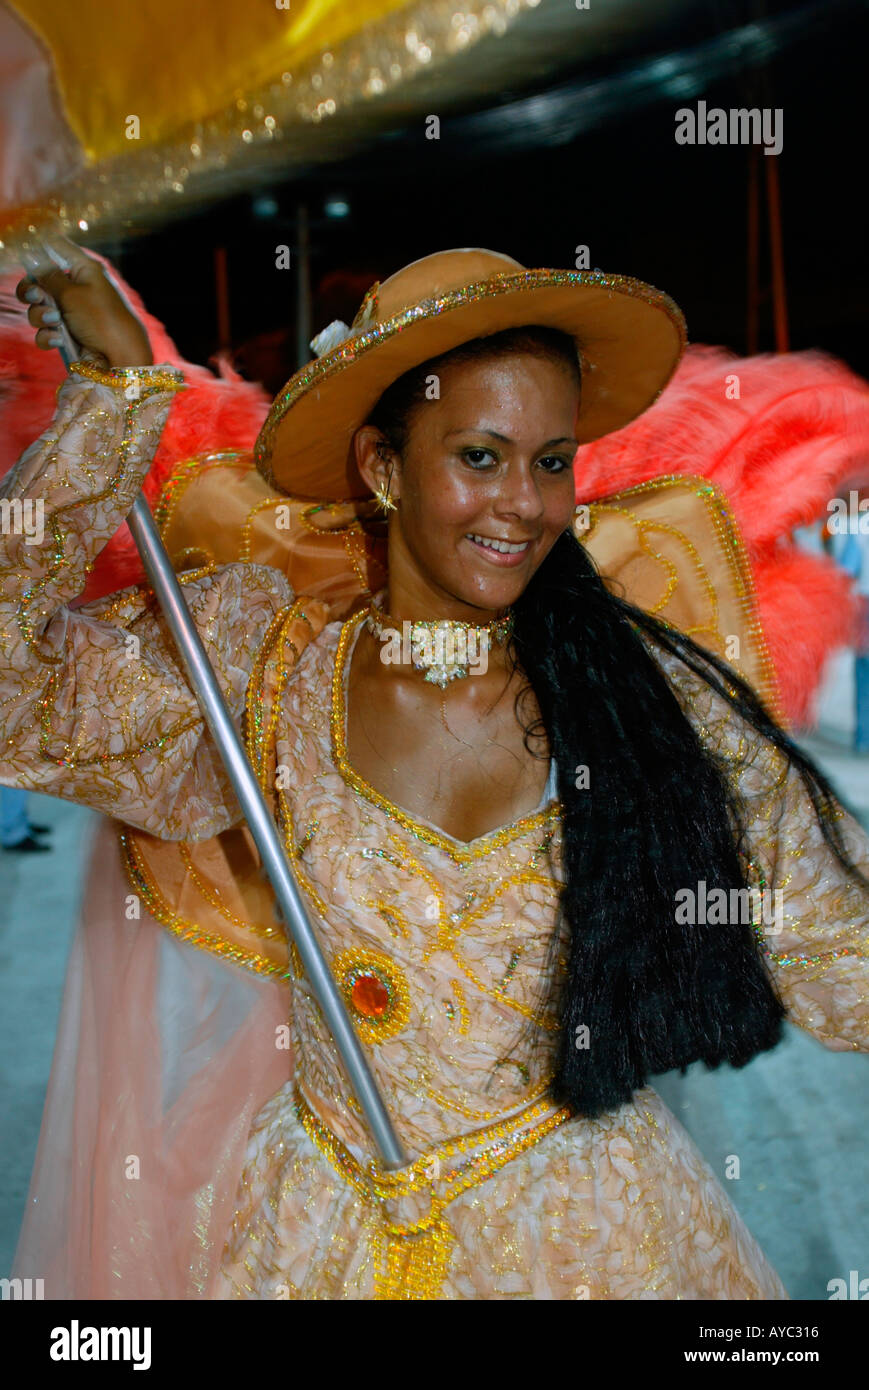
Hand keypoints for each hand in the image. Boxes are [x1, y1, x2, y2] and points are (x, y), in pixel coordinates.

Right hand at [15, 233, 153, 369]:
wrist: (120, 359)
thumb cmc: (102, 320)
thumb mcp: (73, 293)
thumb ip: (49, 276)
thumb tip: (35, 260)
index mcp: (84, 269)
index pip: (58, 247)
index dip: (40, 248)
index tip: (29, 258)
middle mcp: (76, 288)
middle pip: (40, 281)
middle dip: (33, 290)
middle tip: (37, 297)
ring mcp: (71, 313)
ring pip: (40, 308)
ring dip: (40, 315)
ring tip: (54, 322)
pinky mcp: (68, 335)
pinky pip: (46, 331)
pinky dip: (49, 336)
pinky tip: (58, 340)